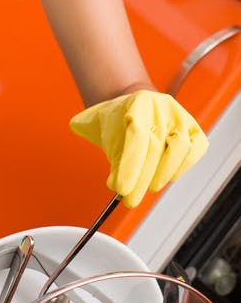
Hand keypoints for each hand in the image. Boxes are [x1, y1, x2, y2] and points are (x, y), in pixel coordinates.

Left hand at [69, 90, 208, 207]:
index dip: (130, 164)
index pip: (136, 135)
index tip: (121, 189)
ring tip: (148, 187)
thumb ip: (112, 159)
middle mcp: (162, 106)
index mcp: (138, 102)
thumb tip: (116, 186)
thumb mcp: (106, 135)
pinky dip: (182, 167)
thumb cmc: (119, 124)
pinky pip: (196, 149)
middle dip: (141, 178)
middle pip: (155, 146)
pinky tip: (166, 177)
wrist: (133, 109)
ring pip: (180, 148)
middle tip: (129, 200)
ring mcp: (181, 116)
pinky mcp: (195, 129)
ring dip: (163, 174)